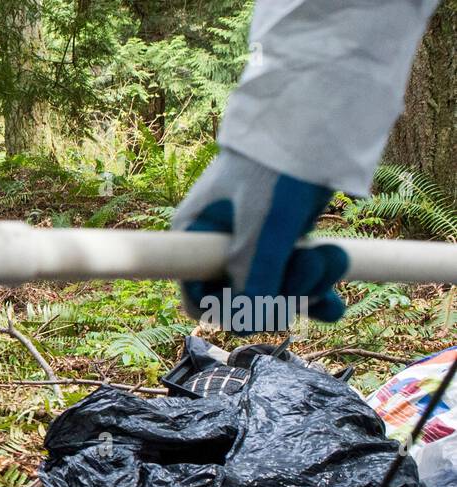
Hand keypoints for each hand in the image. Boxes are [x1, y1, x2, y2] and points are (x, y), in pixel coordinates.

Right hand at [171, 149, 348, 333]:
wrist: (318, 116)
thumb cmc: (278, 164)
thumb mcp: (265, 223)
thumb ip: (256, 275)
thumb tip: (252, 322)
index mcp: (196, 239)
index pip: (201, 300)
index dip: (231, 309)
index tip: (260, 299)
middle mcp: (220, 247)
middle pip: (244, 301)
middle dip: (281, 293)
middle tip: (308, 265)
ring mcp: (255, 246)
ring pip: (276, 294)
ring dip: (307, 287)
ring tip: (330, 258)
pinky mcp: (286, 243)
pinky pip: (298, 285)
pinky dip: (319, 295)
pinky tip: (336, 304)